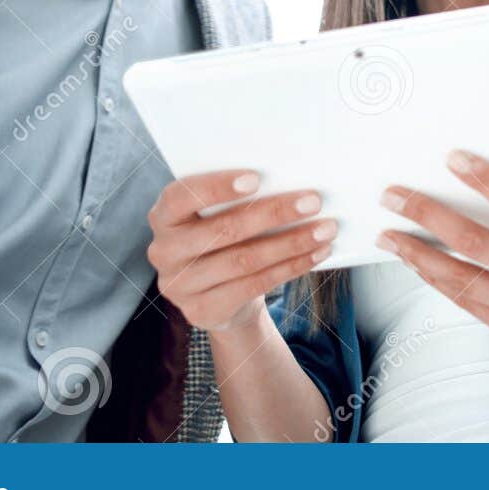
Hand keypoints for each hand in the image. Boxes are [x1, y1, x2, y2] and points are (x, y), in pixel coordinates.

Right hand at [146, 170, 336, 332]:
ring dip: (291, 243)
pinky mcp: (202, 311)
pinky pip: (254, 285)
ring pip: (244, 260)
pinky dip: (291, 267)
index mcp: (164, 217)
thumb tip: (289, 182)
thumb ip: (238, 201)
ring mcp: (179, 286)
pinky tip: (315, 254)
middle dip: (273, 213)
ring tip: (324, 229)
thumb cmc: (225, 241)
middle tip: (312, 201)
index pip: (180, 196)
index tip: (256, 178)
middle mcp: (164, 251)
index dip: (216, 187)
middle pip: (223, 230)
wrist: (221, 298)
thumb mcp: (219, 217)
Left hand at [376, 150, 488, 380]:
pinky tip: (420, 266)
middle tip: (393, 196)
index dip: (482, 179)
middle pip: (471, 240)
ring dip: (417, 253)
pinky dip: (439, 281)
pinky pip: (467, 302)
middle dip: (425, 214)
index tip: (452, 159)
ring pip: (457, 277)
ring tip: (389, 235)